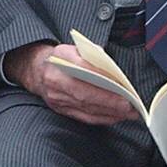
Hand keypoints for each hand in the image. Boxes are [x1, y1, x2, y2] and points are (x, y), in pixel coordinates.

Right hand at [3, 41, 140, 126]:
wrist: (37, 69)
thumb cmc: (62, 58)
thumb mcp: (75, 48)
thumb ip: (92, 54)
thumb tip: (111, 67)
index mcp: (59, 58)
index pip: (81, 68)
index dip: (101, 77)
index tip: (120, 84)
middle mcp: (54, 79)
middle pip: (84, 93)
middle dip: (109, 101)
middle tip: (129, 105)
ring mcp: (56, 98)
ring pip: (85, 108)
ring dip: (109, 112)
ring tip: (128, 112)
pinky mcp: (60, 109)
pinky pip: (83, 117)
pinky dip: (102, 118)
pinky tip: (115, 117)